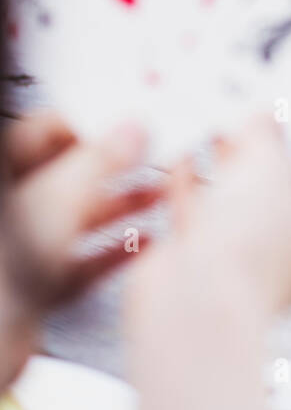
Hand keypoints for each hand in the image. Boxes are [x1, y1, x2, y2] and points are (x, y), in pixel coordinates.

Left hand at [1, 112, 162, 314]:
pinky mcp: (35, 285)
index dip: (88, 126)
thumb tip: (129, 133)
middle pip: (67, 174)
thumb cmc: (4, 268)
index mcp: (8, 173)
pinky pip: (82, 261)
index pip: (46, 130)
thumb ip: (99, 161)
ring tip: (156, 195)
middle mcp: (13, 207)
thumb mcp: (58, 197)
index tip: (126, 124)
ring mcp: (21, 246)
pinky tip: (140, 245)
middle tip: (148, 157)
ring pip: (77, 217)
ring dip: (120, 206)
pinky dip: (113, 252)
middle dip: (113, 167)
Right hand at [153, 115, 290, 313]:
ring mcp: (254, 254)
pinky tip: (184, 151)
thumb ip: (267, 137)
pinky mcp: (212, 261)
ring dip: (230, 163)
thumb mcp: (268, 166)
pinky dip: (195, 184)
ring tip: (220, 121)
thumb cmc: (253, 243)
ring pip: (244, 199)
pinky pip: (205, 213)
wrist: (196, 303)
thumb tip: (266, 118)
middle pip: (290, 185)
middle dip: (271, 149)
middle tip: (261, 109)